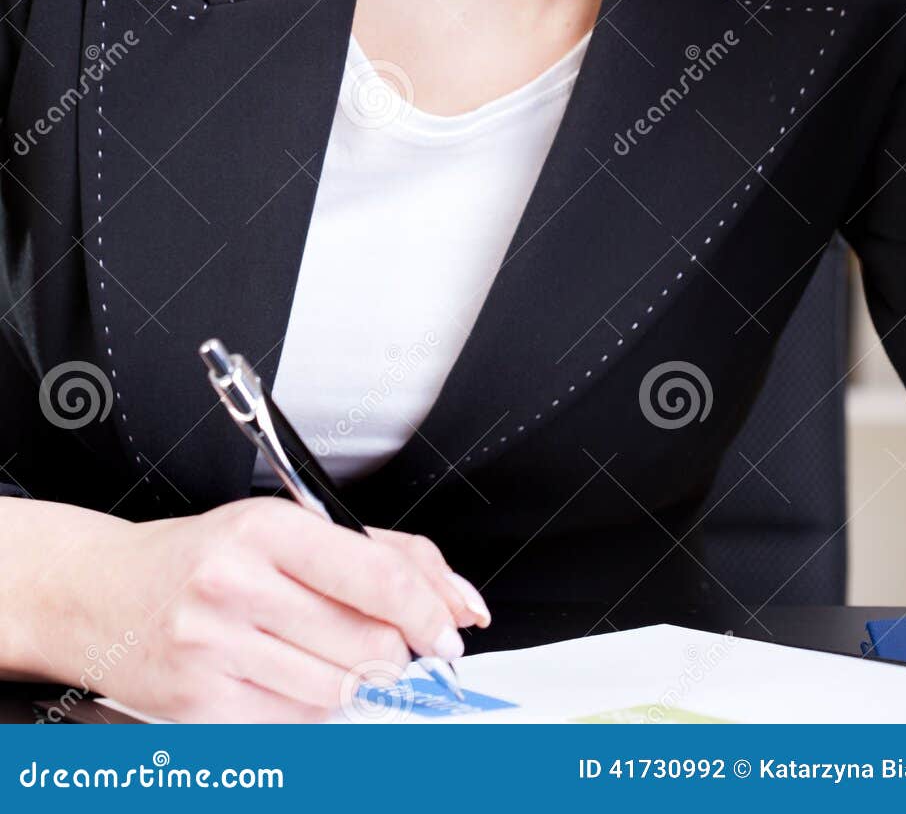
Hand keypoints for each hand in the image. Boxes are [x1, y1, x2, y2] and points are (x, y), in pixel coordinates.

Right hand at [71, 498, 488, 721]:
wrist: (100, 595)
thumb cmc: (201, 557)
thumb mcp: (286, 526)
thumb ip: (380, 553)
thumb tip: (460, 600)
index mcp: (265, 528)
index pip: (377, 574)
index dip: (429, 610)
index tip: (450, 628)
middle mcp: (236, 585)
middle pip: (369, 643)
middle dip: (395, 650)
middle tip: (385, 641)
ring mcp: (214, 649)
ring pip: (339, 689)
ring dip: (354, 681)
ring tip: (323, 652)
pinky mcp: (201, 707)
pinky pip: (298, 722)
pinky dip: (313, 707)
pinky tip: (290, 677)